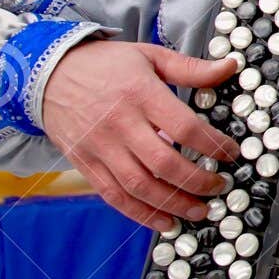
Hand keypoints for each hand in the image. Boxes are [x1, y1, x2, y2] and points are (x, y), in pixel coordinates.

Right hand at [42, 40, 239, 230]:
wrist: (47, 73)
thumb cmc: (105, 64)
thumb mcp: (149, 56)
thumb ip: (190, 68)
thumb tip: (230, 68)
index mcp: (141, 95)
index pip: (185, 128)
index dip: (213, 145)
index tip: (231, 153)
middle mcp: (120, 125)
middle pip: (164, 163)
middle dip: (197, 181)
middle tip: (219, 187)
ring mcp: (100, 148)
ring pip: (140, 186)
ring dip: (173, 204)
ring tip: (199, 211)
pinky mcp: (85, 164)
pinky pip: (114, 196)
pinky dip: (140, 214)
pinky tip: (164, 222)